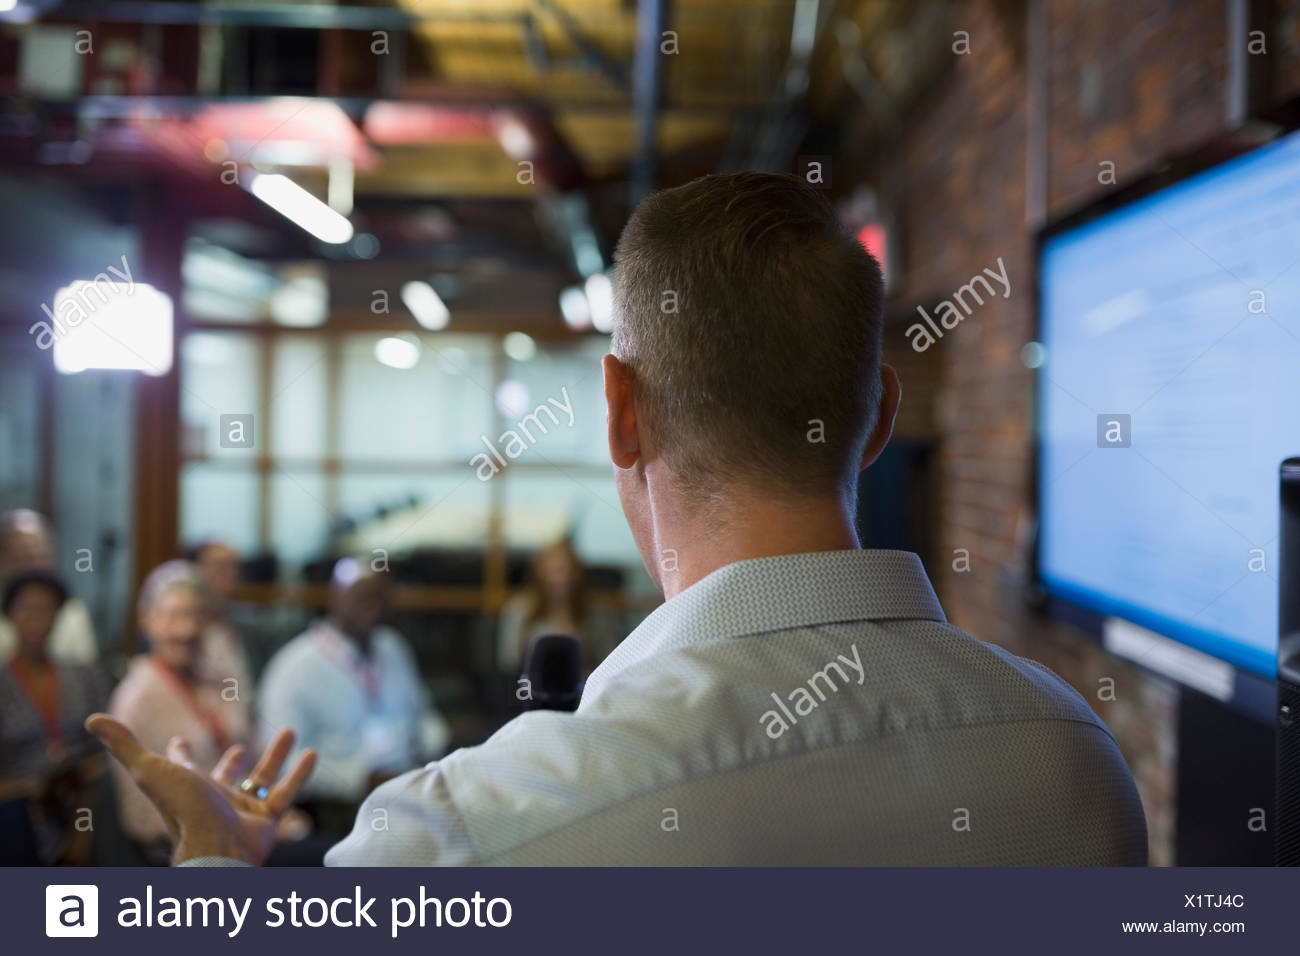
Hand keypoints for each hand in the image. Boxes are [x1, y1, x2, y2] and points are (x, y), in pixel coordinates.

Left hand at [85, 714, 316, 865]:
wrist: (215, 846)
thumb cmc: (181, 810)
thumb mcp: (150, 769)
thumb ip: (124, 745)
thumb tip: (92, 719)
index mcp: (186, 788)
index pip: (180, 767)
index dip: (178, 753)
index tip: (178, 740)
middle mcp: (213, 800)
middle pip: (223, 779)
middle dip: (230, 764)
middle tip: (239, 748)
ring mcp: (241, 811)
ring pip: (261, 781)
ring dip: (274, 757)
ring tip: (290, 730)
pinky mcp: (266, 821)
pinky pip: (286, 794)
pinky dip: (300, 774)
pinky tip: (312, 753)